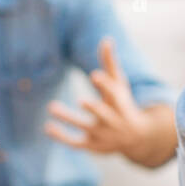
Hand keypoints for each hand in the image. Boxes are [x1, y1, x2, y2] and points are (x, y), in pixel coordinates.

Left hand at [45, 37, 175, 166]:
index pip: (114, 93)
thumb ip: (111, 64)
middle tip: (80, 100)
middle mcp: (113, 120)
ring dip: (69, 119)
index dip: (105, 85)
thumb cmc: (123, 104)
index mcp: (120, 103)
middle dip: (94, 108)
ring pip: (86, 127)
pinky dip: (62, 136)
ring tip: (51, 106)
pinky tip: (48, 127)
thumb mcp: (120, 84)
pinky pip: (76, 143)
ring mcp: (103, 135)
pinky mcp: (93, 146)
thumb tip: (106, 39)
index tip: (95, 75)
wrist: (136, 138)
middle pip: (103, 114)